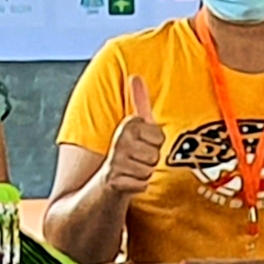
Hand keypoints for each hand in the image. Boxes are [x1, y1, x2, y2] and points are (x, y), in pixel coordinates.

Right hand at [103, 77, 162, 196]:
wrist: (103, 183)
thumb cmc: (125, 154)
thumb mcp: (134, 127)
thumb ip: (138, 103)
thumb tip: (135, 76)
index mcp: (128, 124)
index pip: (160, 137)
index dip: (155, 145)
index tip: (141, 145)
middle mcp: (121, 139)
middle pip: (156, 155)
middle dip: (150, 162)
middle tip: (135, 161)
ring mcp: (116, 160)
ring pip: (149, 170)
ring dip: (143, 175)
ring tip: (131, 171)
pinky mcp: (114, 180)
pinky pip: (142, 184)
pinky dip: (137, 187)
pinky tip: (127, 183)